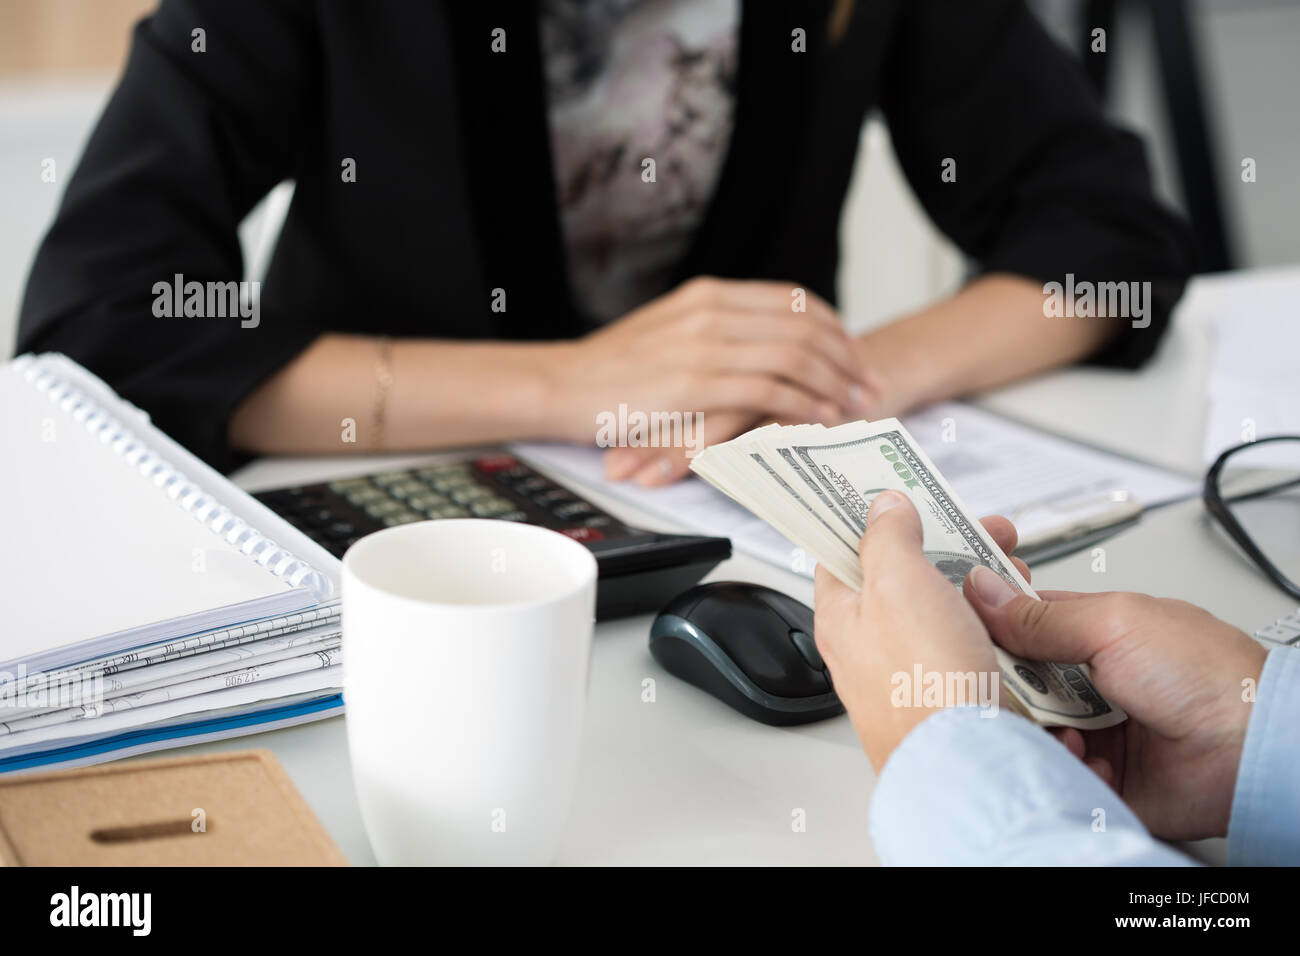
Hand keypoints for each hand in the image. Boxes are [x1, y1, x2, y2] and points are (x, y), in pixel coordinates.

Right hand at [539, 277, 875, 479]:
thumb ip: (710, 332)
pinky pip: (766, 388)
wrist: (559, 383)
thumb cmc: (607, 370)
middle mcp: (712, 310)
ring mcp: (704, 343)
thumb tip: (749, 346)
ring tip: (854, 405)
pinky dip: (801, 402)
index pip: (793, 301)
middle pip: (804, 324)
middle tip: (869, 384)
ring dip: (832, 381)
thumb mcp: (666, 333)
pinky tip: (818, 418)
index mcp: (709, 295)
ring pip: (793, 353)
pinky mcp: (694, 381)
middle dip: (846, 356)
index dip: (834, 328)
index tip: (855, 354)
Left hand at [813, 491, 1029, 771]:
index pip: (843, 550)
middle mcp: (871, 646)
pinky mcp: (954, 692)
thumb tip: (884, 506)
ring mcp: (914, 671)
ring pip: (943, 607)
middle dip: (946, 545)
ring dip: (978, 581)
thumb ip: (887, 537)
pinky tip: (1017, 618)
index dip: (871, 516)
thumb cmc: (923, 687)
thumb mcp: (898, 584)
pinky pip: (972, 642)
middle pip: (903, 576)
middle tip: (982, 527)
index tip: (899, 492)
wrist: (970, 767)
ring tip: (1013, 572)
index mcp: (841, 616)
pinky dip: (994, 620)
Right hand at [963, 573, 1266, 840]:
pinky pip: (1056, 772)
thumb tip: (982, 591)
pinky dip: (1066, 767)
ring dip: (1039, 729)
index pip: (1018, 620)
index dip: (986, 619)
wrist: (1252, 749)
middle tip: (1001, 684)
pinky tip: (1088, 759)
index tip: (954, 618)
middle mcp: (1088, 680)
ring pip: (1030, 728)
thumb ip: (1040, 615)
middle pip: (1014, 678)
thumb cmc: (1209, 675)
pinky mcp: (1100, 776)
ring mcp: (1094, 728)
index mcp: (1089, 631)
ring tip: (1063, 730)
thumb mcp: (1113, 623)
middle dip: (1005, 683)